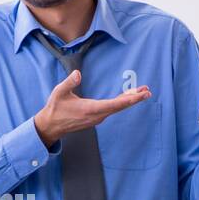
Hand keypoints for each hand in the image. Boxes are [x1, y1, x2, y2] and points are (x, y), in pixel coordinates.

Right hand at [33, 69, 150, 147]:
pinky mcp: (95, 118)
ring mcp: (97, 118)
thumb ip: (69, 82)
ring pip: (117, 108)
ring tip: (141, 92)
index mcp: (90, 109)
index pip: (115, 104)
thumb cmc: (55, 108)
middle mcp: (97, 116)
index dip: (130, 99)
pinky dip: (121, 103)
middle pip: (120, 107)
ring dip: (129, 100)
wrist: (51, 126)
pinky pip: (112, 110)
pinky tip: (127, 98)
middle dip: (135, 99)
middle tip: (148, 91)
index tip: (142, 94)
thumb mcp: (59, 92)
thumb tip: (78, 73)